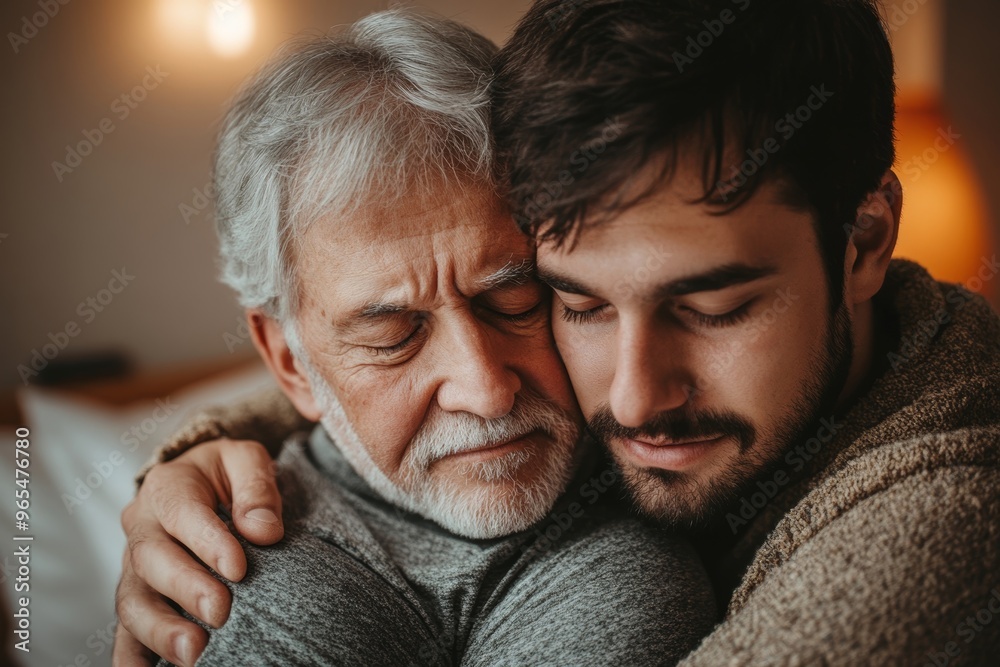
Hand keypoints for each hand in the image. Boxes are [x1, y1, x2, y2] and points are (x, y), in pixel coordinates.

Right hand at [113, 439, 283, 665]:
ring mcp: (134, 567)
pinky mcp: (138, 598)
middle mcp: (142, 527)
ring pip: (133, 601)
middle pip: (151, 560)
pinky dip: (132, 657)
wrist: (204, 485)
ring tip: (193, 653)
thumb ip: (256, 488)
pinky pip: (125, 632)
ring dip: (159, 630)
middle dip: (185, 588)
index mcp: (167, 486)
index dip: (207, 541)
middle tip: (220, 611)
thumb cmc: (229, 475)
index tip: (239, 567)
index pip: (181, 513)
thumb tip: (263, 529)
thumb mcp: (246, 460)